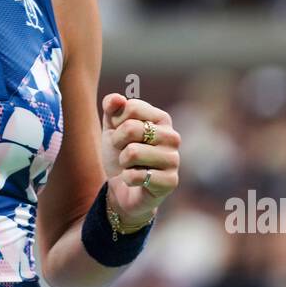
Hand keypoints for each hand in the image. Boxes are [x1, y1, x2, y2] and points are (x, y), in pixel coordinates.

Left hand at [100, 93, 180, 229]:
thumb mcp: (111, 128)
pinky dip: (127, 179)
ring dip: (123, 163)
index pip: (130, 107)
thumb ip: (112, 108)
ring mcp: (174, 159)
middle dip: (117, 143)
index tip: (120, 134)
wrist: (123, 187)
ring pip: (132, 152)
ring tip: (131, 166)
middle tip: (124, 153)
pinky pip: (135, 175)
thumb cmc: (120, 153)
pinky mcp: (170, 182)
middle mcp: (172, 136)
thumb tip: (116, 99)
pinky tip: (136, 181)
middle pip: (130, 128)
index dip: (116, 123)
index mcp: (161, 118)